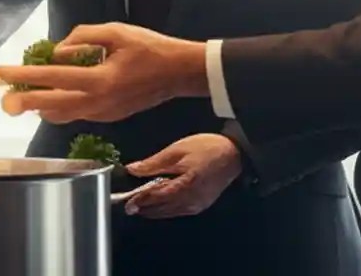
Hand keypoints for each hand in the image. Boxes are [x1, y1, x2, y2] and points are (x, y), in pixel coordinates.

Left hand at [0, 23, 208, 122]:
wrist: (178, 73)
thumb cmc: (148, 48)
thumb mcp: (114, 32)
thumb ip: (81, 37)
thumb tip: (57, 51)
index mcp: (100, 80)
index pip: (52, 77)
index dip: (23, 75)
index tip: (1, 73)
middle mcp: (98, 102)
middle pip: (50, 106)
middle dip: (23, 101)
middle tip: (2, 99)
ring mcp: (103, 114)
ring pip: (61, 115)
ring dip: (39, 106)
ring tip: (20, 96)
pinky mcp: (107, 117)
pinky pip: (75, 113)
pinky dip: (58, 106)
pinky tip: (48, 96)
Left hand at [122, 134, 242, 218]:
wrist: (234, 153)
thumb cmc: (206, 148)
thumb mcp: (176, 151)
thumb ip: (153, 163)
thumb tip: (132, 169)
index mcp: (183, 187)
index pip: (155, 196)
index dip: (139, 199)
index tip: (126, 203)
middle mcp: (191, 201)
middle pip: (162, 209)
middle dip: (145, 208)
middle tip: (129, 208)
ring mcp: (198, 205)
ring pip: (171, 212)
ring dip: (156, 211)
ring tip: (141, 208)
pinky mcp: (203, 204)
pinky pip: (181, 211)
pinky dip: (168, 209)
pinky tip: (161, 205)